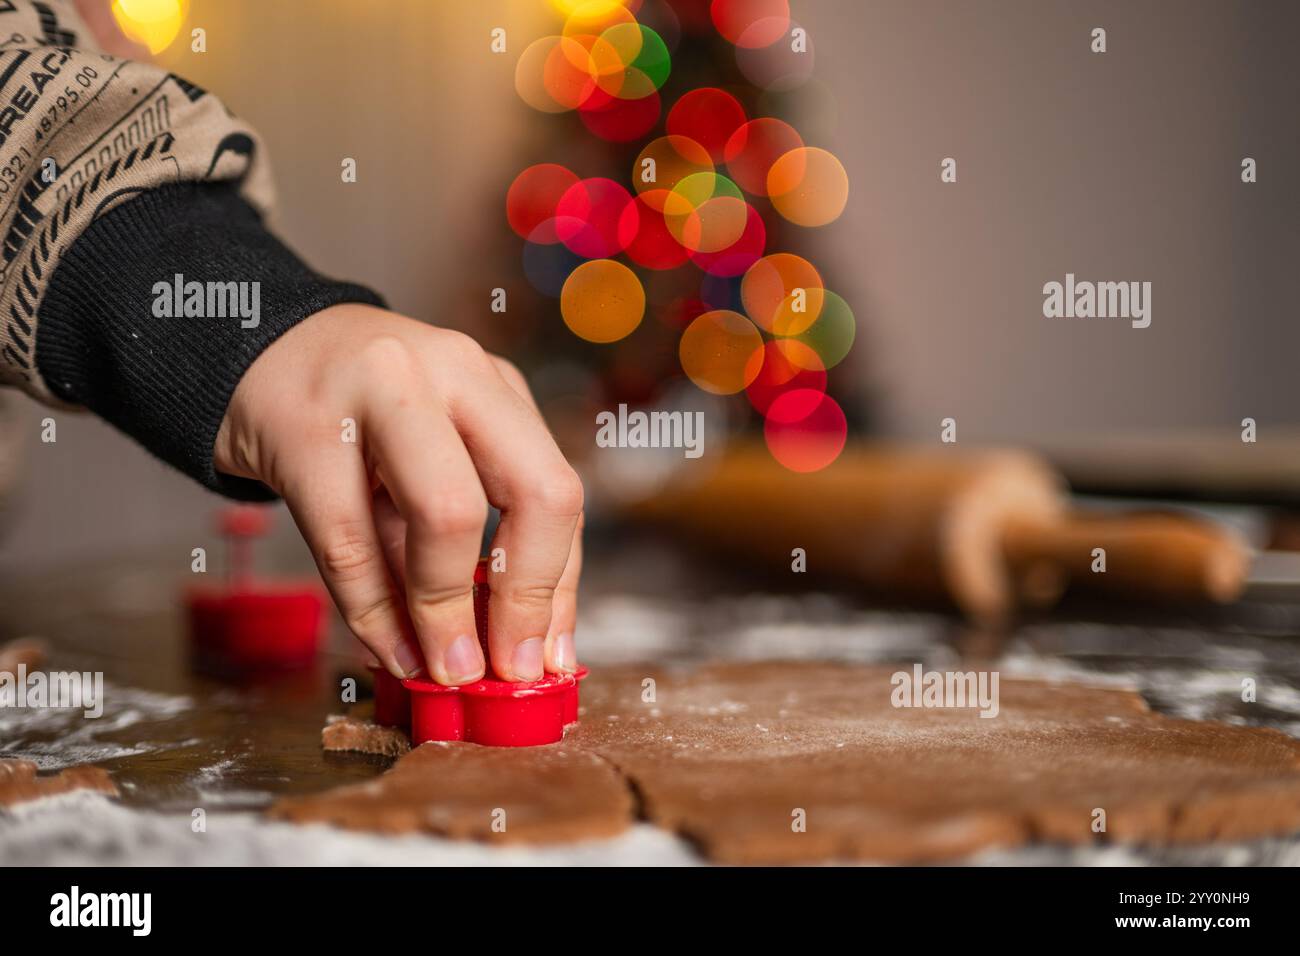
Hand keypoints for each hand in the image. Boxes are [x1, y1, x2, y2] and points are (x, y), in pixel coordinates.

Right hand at [214, 304, 582, 684]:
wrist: (252, 350)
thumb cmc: (356, 417)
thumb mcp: (427, 453)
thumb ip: (468, 535)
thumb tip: (508, 648)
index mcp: (493, 385)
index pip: (557, 492)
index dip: (560, 588)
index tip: (548, 659)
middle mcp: (453, 373)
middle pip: (533, 492)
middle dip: (526, 598)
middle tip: (507, 669)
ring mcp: (381, 390)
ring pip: (446, 514)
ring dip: (449, 613)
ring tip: (446, 670)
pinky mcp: (305, 427)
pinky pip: (350, 541)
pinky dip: (373, 611)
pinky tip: (386, 648)